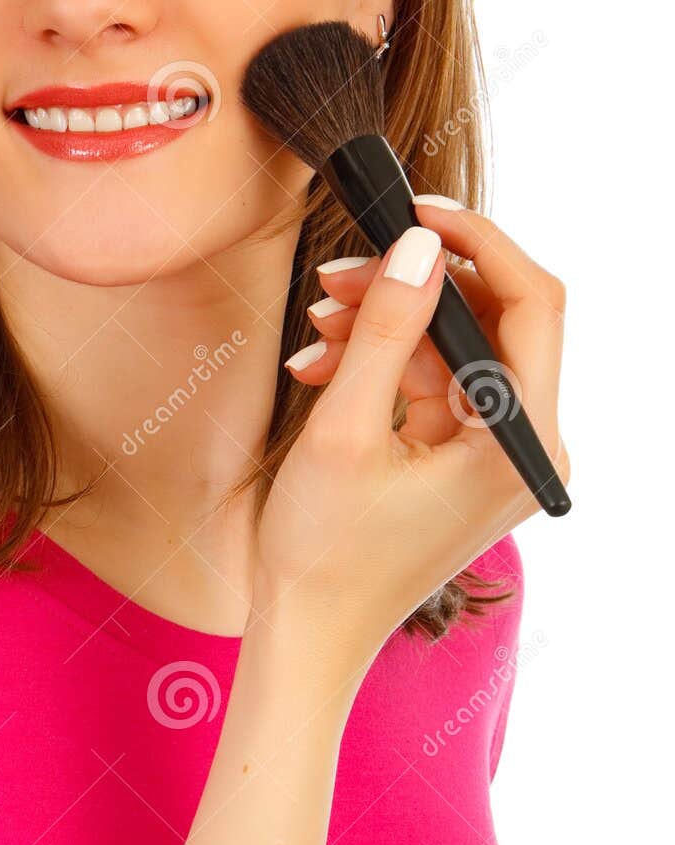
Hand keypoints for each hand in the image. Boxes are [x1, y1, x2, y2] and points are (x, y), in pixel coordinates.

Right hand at [252, 199, 568, 674]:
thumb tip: (421, 245)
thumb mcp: (344, 429)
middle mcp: (527, 448)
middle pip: (492, 320)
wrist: (309, 634)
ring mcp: (499, 455)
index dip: (479, 241)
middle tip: (339, 273)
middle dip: (414, 284)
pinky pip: (435, 382)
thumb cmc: (324, 553)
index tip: (414, 210)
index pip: (534, 305)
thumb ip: (386, 329)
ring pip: (455, 345)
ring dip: (386, 322)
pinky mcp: (467, 459)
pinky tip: (322, 361)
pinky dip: (381, 362)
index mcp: (519, 445)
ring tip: (317, 320)